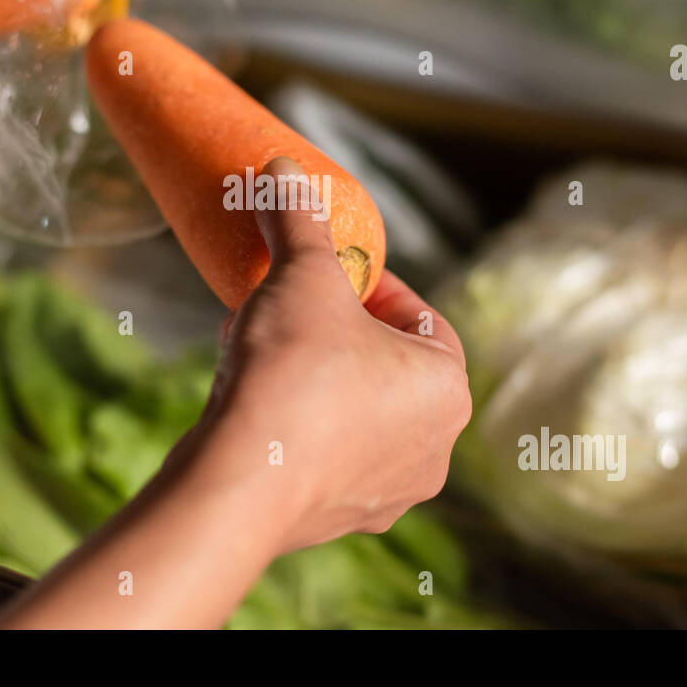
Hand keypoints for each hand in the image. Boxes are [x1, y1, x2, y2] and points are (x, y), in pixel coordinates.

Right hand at [186, 155, 471, 552]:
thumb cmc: (293, 377)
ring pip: (351, 410)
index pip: (417, 315)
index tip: (325, 270)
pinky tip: (250, 399)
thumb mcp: (301, 276)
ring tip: (261, 347)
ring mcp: (387, 493)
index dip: (367, 283)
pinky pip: (321, 451)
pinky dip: (292, 421)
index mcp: (446, 388)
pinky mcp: (337, 517)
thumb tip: (283, 169)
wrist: (240, 484)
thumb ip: (298, 219)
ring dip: (311, 374)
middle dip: (332, 330)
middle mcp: (433, 448)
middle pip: (382, 364)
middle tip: (288, 305)